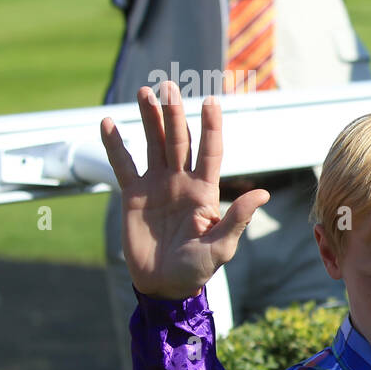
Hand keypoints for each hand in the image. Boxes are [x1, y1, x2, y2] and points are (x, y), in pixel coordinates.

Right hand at [99, 84, 267, 299]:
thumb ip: (237, 219)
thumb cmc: (198, 268)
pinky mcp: (133, 194)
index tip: (211, 100)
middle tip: (169, 85)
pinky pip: (122, 164)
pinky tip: (108, 123)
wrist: (166, 284)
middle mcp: (182, 181)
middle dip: (174, 112)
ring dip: (149, 118)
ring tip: (144, 92)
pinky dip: (115, 145)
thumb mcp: (221, 246)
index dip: (210, 126)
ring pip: (153, 143)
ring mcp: (157, 185)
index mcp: (206, 190)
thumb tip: (262, 194)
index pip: (210, 150)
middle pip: (179, 139)